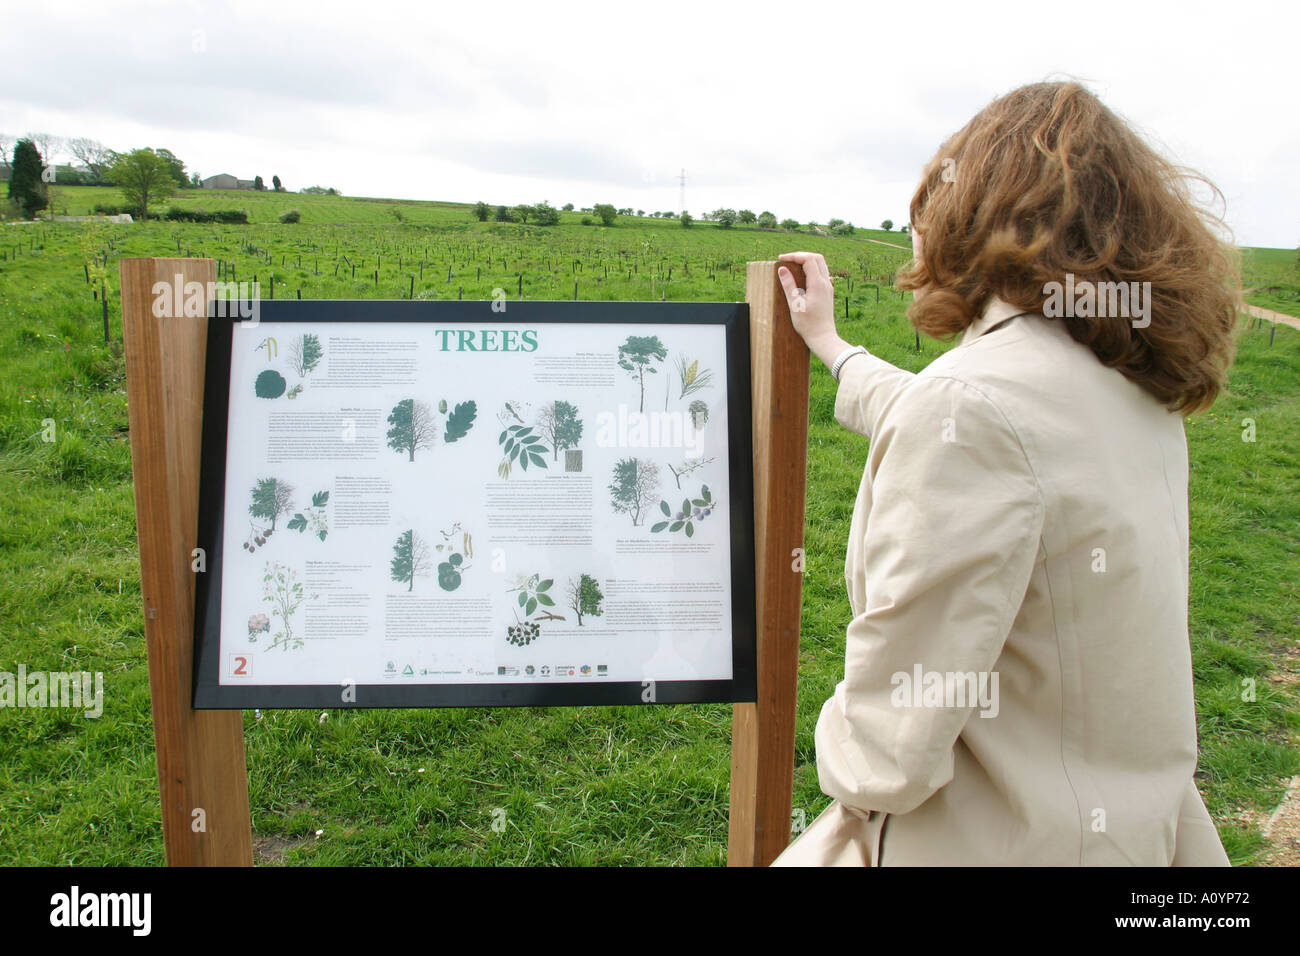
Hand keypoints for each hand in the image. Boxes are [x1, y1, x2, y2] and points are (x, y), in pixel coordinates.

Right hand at [777, 251, 849, 368]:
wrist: (823, 337)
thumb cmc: (809, 325)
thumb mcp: (795, 305)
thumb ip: (789, 285)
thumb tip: (782, 269)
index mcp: (818, 284)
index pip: (808, 259)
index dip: (794, 256)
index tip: (781, 259)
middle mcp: (826, 283)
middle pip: (817, 257)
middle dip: (801, 255)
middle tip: (786, 259)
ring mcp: (828, 287)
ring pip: (821, 264)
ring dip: (807, 261)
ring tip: (793, 265)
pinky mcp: (827, 292)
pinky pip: (821, 273)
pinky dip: (811, 268)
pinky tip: (802, 276)